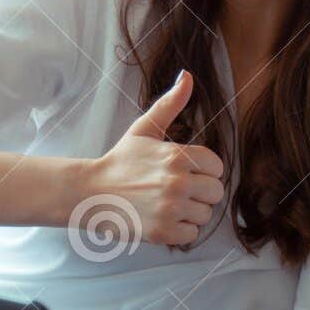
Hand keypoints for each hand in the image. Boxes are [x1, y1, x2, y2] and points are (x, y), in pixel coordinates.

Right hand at [84, 70, 225, 246]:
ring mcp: (170, 209)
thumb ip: (170, 104)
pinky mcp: (163, 232)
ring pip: (205, 215)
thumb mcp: (144, 129)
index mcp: (177, 156)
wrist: (91, 193)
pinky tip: (162, 218)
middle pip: (215, 193)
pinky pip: (192, 234)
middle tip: (176, 189)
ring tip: (167, 203)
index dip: (204, 170)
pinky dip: (180, 230)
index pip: (217, 167)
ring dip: (190, 212)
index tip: (185, 172)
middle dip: (200, 192)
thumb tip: (187, 75)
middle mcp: (177, 182)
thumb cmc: (121, 161)